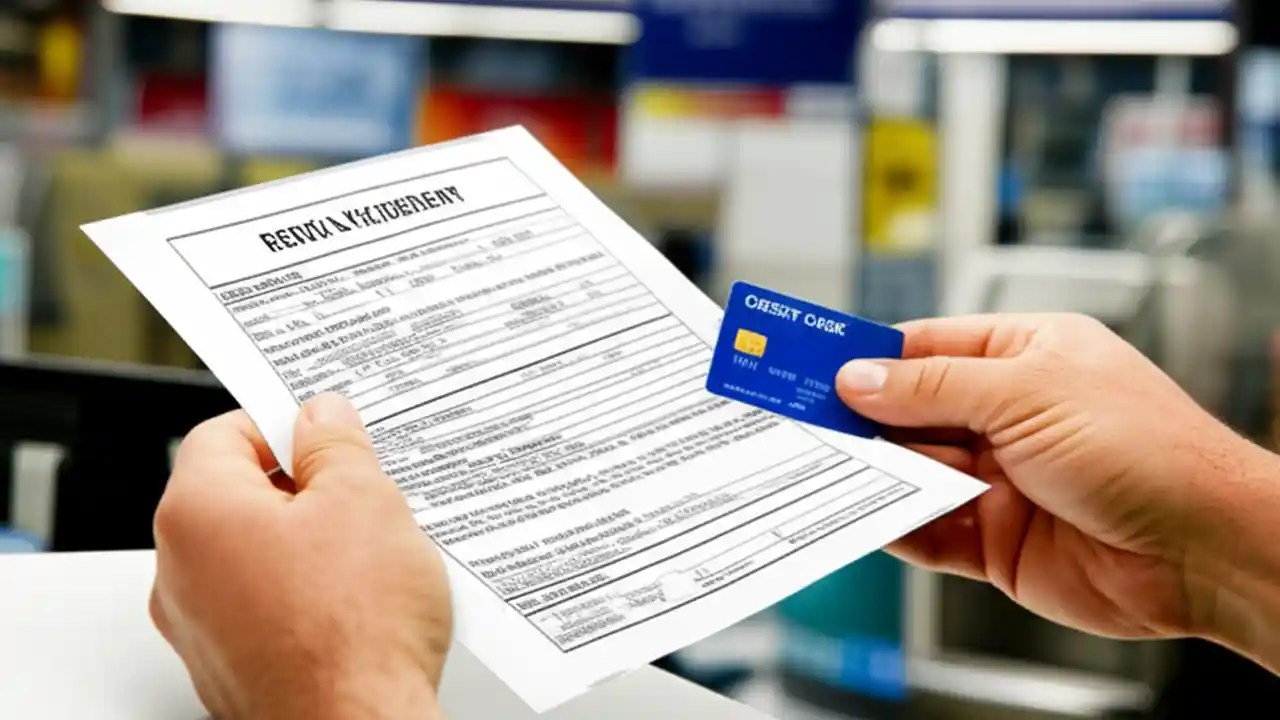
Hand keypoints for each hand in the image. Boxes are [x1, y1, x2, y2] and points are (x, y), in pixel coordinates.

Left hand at [150, 393, 451, 719]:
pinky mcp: (232, 666)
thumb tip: (323, 417)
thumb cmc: (354, 636)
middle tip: (361, 490)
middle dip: (303, 486)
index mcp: (198, 515)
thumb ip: (336, 446)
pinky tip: (359, 599)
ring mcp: (202, 628)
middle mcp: (180, 573)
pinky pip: (266, 604)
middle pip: (239, 495)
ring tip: (371, 551)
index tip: (325, 430)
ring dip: (310, 541)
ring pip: (256, 553)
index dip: (281, 422)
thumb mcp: (364, 501)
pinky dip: (307, 592)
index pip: (222, 433)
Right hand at [836, 313, 1279, 666]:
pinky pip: (927, 529)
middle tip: (798, 416)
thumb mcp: (1027, 394)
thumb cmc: (1147, 448)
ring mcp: (1000, 478)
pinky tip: (863, 514)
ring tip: (819, 463)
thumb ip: (934, 388)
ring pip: (912, 471)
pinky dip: (893, 524)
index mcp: (1023, 356)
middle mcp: (1007, 415)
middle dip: (859, 415)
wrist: (1204, 549)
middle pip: (910, 411)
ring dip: (870, 469)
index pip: (925, 348)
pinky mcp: (995, 539)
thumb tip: (860, 378)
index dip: (866, 355)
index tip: (809, 361)